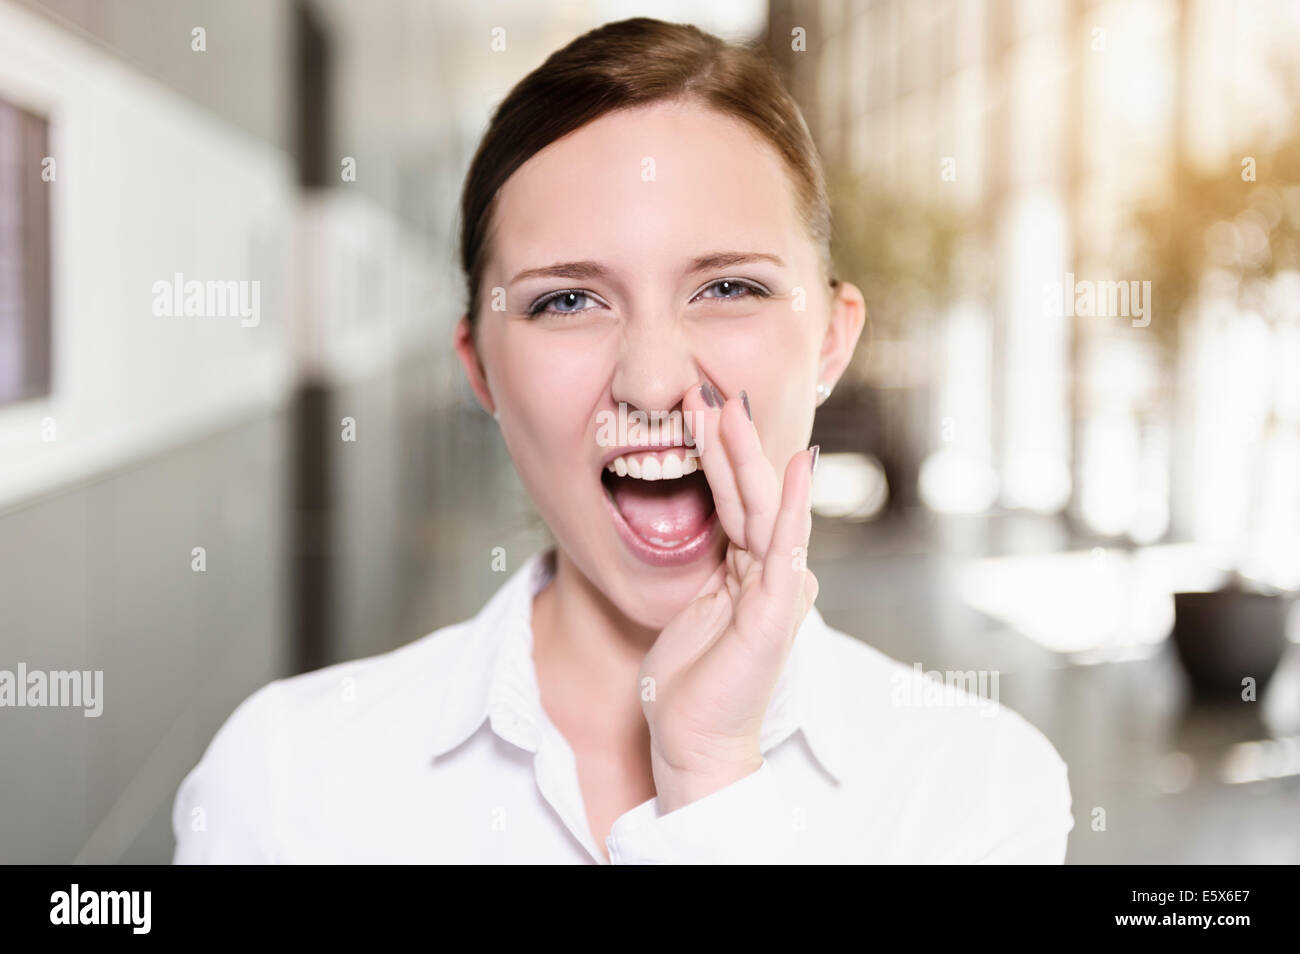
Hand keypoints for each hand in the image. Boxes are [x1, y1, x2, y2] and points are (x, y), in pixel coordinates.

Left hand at [639, 382, 818, 812]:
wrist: (692, 740)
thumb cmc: (687, 683)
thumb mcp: (690, 606)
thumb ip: (706, 564)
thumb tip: (698, 522)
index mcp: (749, 570)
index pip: (734, 498)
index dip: (716, 452)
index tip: (697, 407)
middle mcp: (771, 572)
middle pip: (751, 493)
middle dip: (731, 439)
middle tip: (711, 389)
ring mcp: (779, 589)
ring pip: (762, 508)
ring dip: (746, 455)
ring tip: (731, 408)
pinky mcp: (777, 609)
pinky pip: (782, 547)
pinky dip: (789, 506)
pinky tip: (796, 467)